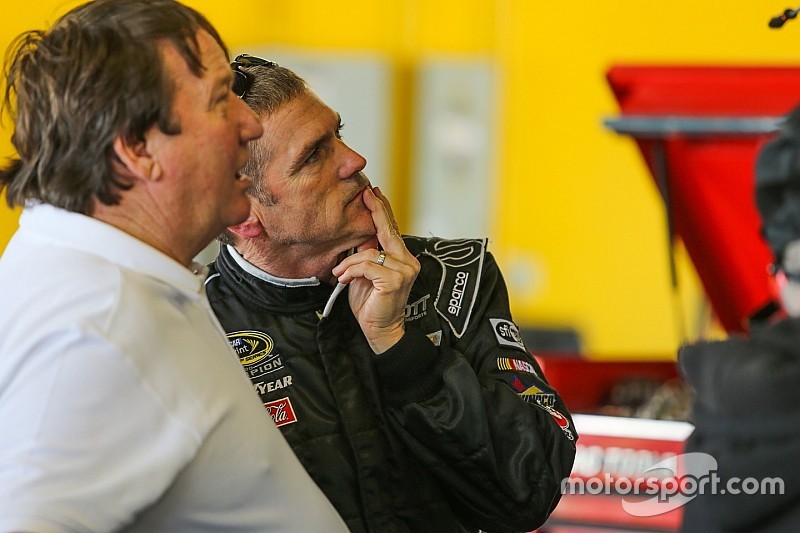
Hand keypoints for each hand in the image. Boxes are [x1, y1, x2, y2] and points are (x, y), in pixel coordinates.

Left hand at [331, 187, 419, 353]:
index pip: (391, 230)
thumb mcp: (365, 275)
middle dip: (375, 211)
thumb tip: (356, 237)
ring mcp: (404, 270)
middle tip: (365, 194)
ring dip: (349, 263)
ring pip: (370, 253)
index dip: (382, 211)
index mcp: (402, 258)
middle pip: (388, 231)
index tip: (373, 193)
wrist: (380, 330)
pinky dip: (351, 271)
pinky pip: (367, 265)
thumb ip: (365, 256)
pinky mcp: (395, 280)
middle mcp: (408, 261)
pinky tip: (343, 279)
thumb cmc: (371, 304)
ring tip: (339, 274)